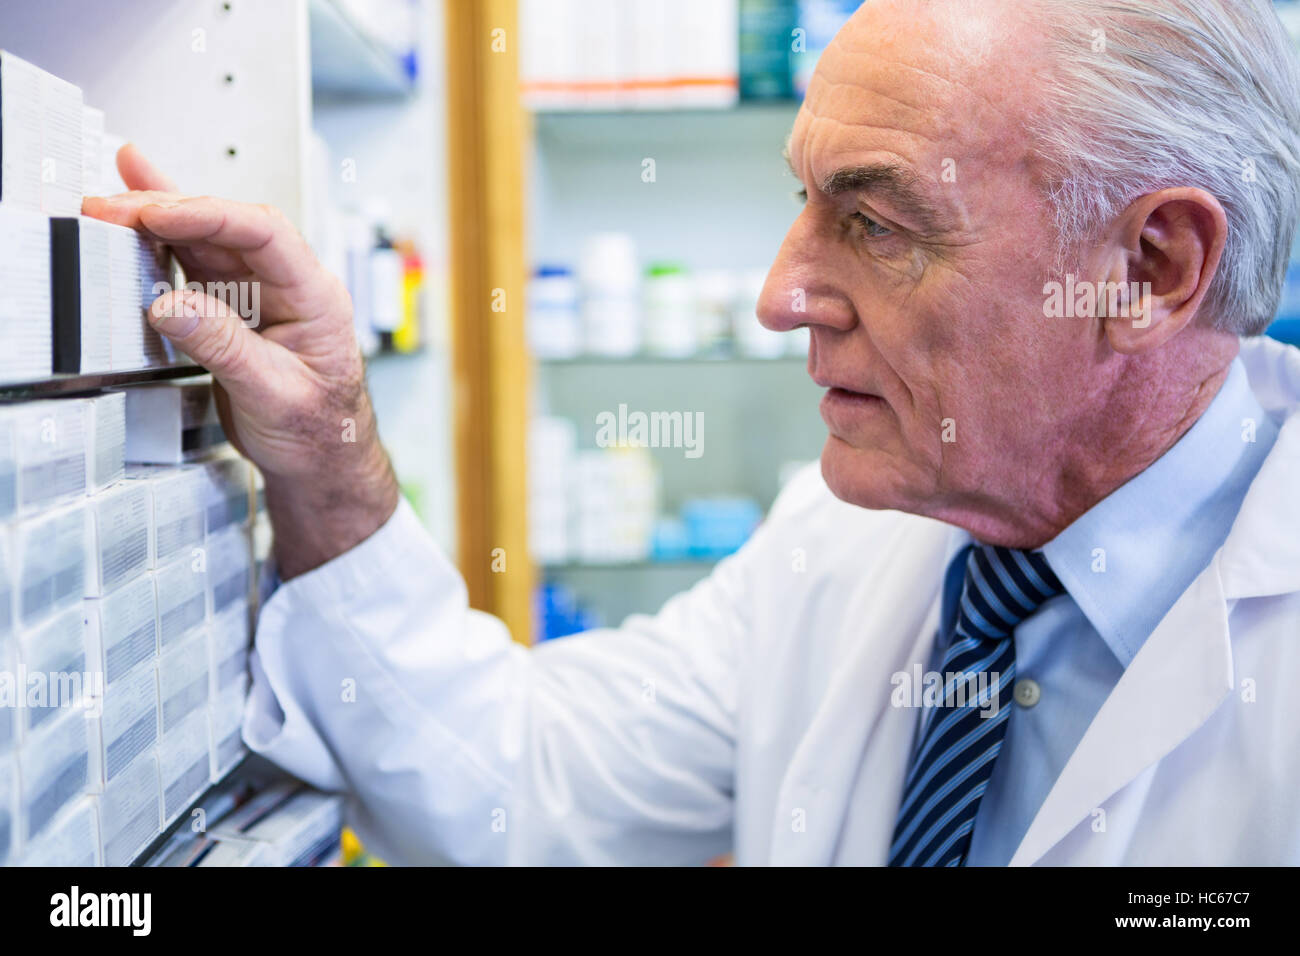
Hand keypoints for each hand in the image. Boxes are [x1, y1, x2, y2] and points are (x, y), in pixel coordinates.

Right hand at [83, 144, 399, 577]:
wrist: (322, 462)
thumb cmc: (319, 431)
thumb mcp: (271, 394)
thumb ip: (222, 347)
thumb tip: (169, 304)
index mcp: (316, 296)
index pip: (265, 233)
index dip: (209, 215)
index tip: (157, 214)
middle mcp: (287, 285)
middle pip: (227, 229)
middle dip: (168, 212)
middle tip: (112, 208)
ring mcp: (258, 293)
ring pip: (205, 241)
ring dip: (156, 222)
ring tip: (108, 204)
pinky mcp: (230, 309)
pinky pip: (193, 267)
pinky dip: (159, 246)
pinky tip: (134, 218)